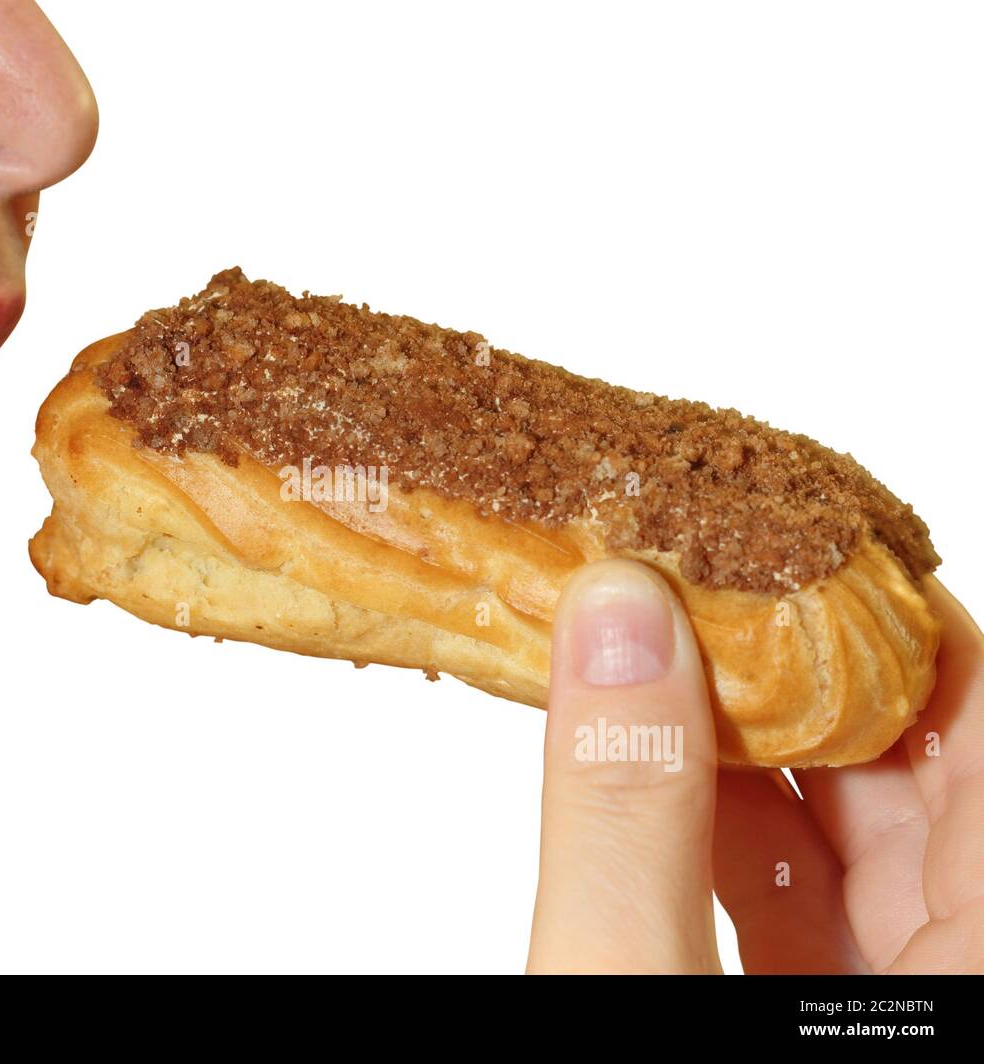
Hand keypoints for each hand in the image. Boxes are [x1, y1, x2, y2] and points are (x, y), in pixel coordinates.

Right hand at [526, 559, 983, 973]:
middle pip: (914, 782)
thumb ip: (629, 817)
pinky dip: (718, 835)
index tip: (807, 543)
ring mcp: (882, 1008)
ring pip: (848, 847)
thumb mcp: (633, 985)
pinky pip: (794, 909)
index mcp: (972, 971)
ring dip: (746, 748)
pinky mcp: (810, 1024)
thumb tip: (615, 619)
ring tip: (655, 654)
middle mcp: (951, 980)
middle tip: (701, 582)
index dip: (909, 627)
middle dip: (801, 673)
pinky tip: (642, 772)